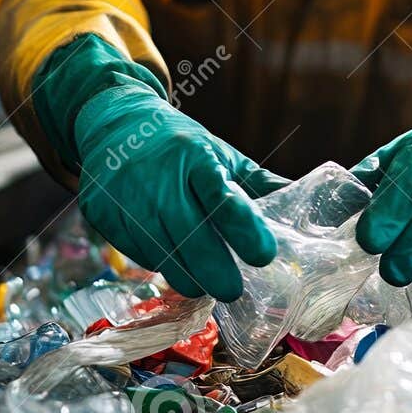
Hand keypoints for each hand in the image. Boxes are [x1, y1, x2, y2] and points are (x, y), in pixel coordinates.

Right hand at [73, 83, 287, 300]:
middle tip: (233, 288)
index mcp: (196, 157)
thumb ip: (259, 186)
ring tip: (203, 277)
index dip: (244, 230)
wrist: (115, 124)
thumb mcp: (221, 154)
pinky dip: (159, 261)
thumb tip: (310, 211)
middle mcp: (157, 177)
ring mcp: (124, 197)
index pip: (222, 197)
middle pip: (191, 239)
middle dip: (217, 272)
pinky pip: (138, 254)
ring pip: (164, 256)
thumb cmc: (179, 145)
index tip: (264, 255)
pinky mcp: (101, 215)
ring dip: (188, 274)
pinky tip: (168, 251)